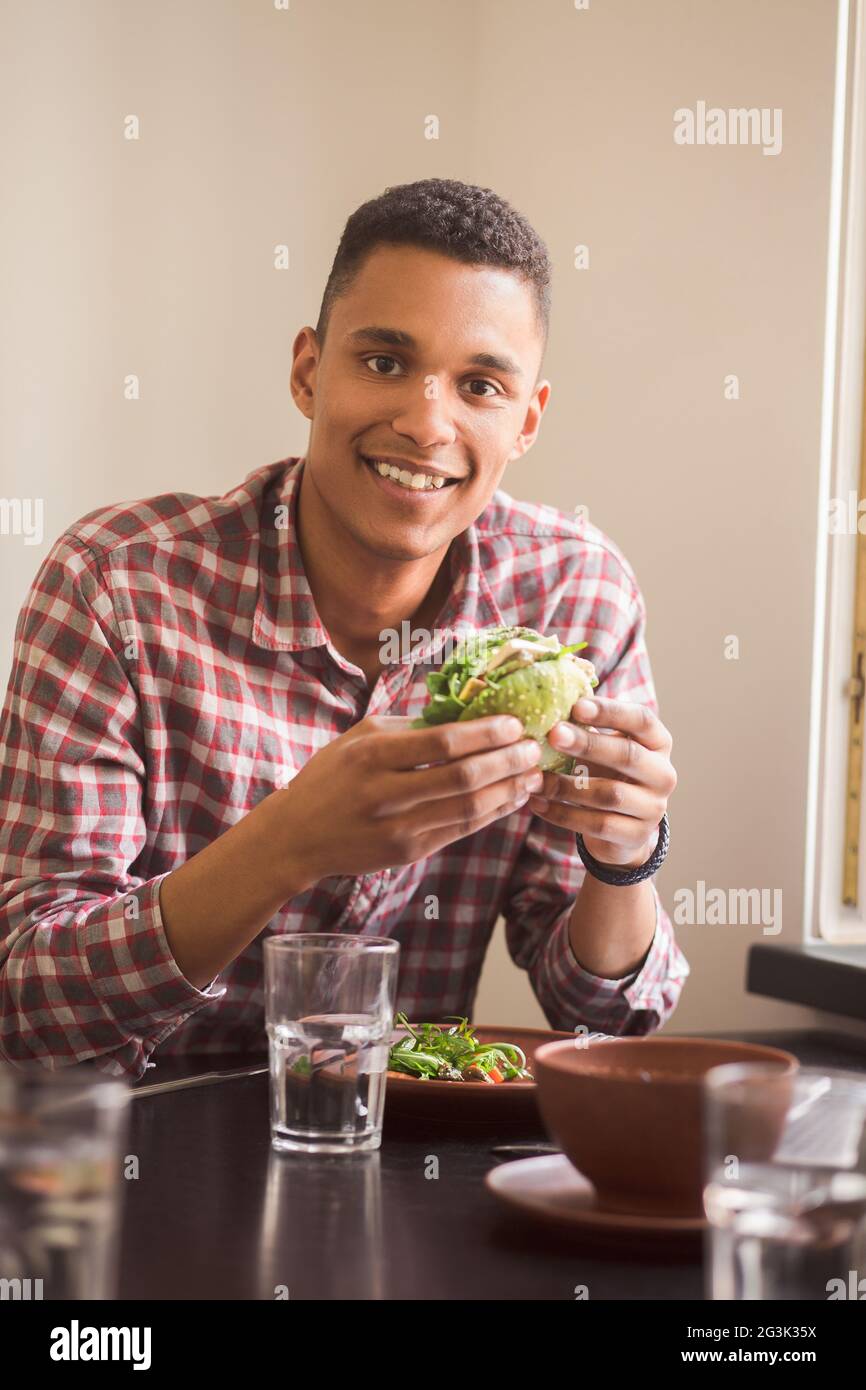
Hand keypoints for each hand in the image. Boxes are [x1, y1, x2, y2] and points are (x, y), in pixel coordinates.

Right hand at [272, 714, 543, 886]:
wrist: (296, 836)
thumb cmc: (331, 777)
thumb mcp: (360, 738)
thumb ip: (409, 727)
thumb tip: (466, 712)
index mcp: (372, 754)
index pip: (444, 741)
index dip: (487, 733)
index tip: (515, 723)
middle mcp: (385, 792)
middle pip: (464, 776)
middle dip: (508, 761)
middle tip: (535, 748)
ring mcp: (398, 827)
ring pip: (469, 808)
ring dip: (509, 790)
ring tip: (533, 774)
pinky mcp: (407, 852)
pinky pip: (461, 831)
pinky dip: (492, 813)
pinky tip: (511, 798)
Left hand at [527, 696, 676, 868]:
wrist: (622, 829)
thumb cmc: (608, 773)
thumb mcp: (605, 748)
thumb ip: (587, 728)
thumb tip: (547, 703)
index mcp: (658, 742)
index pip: (642, 720)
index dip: (610, 711)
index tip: (576, 706)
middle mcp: (663, 773)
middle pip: (628, 755)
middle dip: (588, 744)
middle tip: (553, 734)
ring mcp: (654, 807)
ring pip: (610, 794)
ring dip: (567, 785)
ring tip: (536, 778)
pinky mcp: (637, 835)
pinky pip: (597, 825)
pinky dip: (563, 814)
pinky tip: (538, 804)